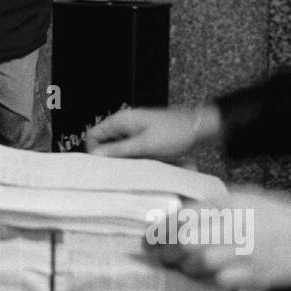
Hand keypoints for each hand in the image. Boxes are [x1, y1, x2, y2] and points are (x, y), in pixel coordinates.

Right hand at [87, 104, 222, 160]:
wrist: (197, 128)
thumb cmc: (174, 133)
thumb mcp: (144, 145)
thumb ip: (118, 150)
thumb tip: (96, 155)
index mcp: (121, 120)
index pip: (93, 135)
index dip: (94, 151)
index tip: (103, 165)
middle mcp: (124, 124)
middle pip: (104, 142)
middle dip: (109, 157)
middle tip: (119, 170)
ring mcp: (133, 130)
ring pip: (116, 148)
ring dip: (122, 159)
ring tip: (134, 167)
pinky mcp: (142, 138)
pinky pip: (129, 150)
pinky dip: (132, 158)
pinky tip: (141, 164)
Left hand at [144, 187, 290, 290]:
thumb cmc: (273, 215)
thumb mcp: (242, 197)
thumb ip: (211, 206)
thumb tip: (177, 215)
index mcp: (227, 204)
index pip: (182, 217)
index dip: (161, 231)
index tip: (148, 240)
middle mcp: (232, 227)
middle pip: (186, 243)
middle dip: (168, 253)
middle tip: (160, 258)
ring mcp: (243, 253)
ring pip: (200, 265)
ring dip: (186, 269)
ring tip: (182, 268)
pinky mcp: (254, 275)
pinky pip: (221, 282)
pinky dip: (210, 281)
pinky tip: (206, 279)